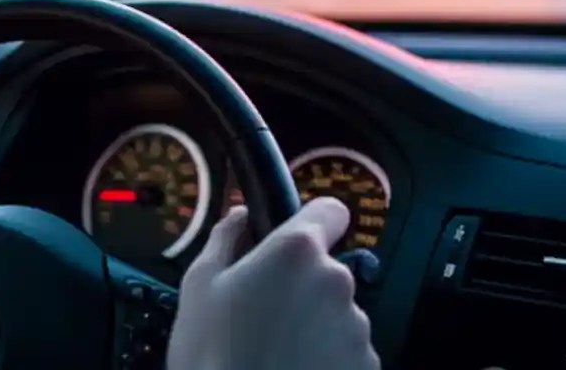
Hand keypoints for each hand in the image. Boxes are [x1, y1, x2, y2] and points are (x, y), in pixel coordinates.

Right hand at [167, 197, 379, 369]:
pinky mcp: (366, 365)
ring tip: (277, 353)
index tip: (294, 245)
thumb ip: (224, 239)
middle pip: (327, 270)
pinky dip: (328, 360)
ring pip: (337, 313)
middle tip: (265, 317)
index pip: (330, 211)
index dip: (314, 223)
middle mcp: (337, 281)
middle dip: (303, 287)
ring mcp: (356, 326)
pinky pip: (347, 352)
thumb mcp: (199, 289)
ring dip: (316, 326)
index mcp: (297, 252)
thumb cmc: (212, 356)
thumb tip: (240, 215)